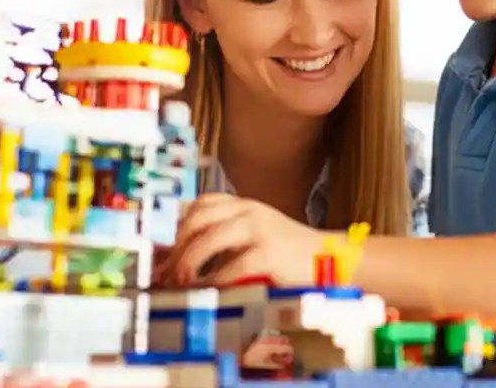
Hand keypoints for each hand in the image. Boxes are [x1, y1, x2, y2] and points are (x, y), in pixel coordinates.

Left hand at [156, 193, 322, 286]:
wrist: (329, 258)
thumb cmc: (288, 253)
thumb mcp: (256, 237)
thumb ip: (226, 242)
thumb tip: (183, 262)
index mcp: (244, 205)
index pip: (201, 204)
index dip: (178, 226)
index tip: (166, 251)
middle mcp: (249, 211)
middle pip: (197, 218)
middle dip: (177, 246)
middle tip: (168, 272)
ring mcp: (258, 229)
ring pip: (208, 238)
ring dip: (188, 262)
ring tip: (182, 283)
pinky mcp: (268, 253)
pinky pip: (231, 266)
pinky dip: (213, 280)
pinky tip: (208, 291)